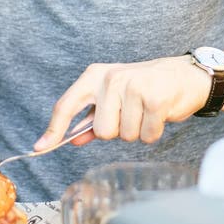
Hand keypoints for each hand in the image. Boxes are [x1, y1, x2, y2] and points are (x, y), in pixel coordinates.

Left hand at [33, 55, 210, 149]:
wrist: (183, 75)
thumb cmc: (144, 87)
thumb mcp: (113, 96)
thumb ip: (92, 118)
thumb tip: (71, 139)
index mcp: (94, 76)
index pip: (66, 105)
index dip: (53, 129)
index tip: (39, 147)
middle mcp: (110, 79)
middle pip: (102, 131)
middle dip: (118, 130)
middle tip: (132, 113)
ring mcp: (132, 87)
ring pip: (125, 136)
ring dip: (138, 131)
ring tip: (146, 112)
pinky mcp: (154, 100)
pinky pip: (147, 136)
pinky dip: (154, 132)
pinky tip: (159, 114)